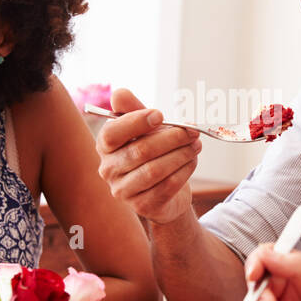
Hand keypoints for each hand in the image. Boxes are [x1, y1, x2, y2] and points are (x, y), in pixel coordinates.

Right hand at [95, 87, 200, 225]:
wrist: (164, 191)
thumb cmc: (152, 152)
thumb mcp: (144, 128)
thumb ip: (133, 109)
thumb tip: (119, 93)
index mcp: (104, 146)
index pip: (112, 134)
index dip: (136, 122)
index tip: (160, 115)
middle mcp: (108, 170)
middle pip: (140, 151)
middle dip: (171, 138)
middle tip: (192, 131)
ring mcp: (123, 191)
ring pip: (154, 170)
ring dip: (181, 154)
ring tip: (196, 144)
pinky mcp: (142, 206)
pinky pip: (166, 186)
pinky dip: (183, 171)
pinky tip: (192, 161)